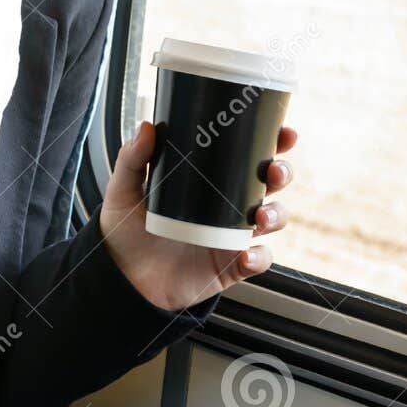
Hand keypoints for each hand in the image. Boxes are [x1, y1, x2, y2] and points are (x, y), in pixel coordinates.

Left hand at [98, 120, 296, 311]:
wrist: (123, 279)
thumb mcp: (124, 191)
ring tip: (260, 215)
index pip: (247, 156)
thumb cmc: (126, 231)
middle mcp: (227, 206)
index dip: (272, 142)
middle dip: (282, 173)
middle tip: (274, 171)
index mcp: (209, 181)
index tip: (283, 132)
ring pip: (272, 220)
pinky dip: (258, 258)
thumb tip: (147, 127)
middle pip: (269, 184)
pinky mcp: (229, 266)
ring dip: (276, 214)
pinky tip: (246, 254)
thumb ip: (132, 159)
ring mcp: (232, 236)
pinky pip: (257, 261)